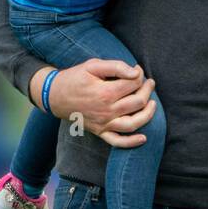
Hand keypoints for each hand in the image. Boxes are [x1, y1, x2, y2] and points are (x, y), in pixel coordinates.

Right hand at [30, 60, 155, 147]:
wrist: (54, 96)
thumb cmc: (74, 78)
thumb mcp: (92, 65)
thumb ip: (115, 66)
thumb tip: (136, 72)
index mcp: (105, 92)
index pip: (133, 84)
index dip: (140, 75)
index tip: (138, 70)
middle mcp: (107, 110)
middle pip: (138, 102)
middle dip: (147, 90)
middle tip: (149, 83)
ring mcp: (104, 124)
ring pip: (134, 123)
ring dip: (148, 114)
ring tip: (152, 103)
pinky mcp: (100, 132)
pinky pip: (118, 142)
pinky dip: (132, 142)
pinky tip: (143, 138)